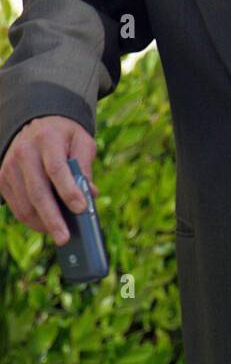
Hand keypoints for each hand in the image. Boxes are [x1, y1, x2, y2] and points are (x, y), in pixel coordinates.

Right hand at [0, 116, 98, 244]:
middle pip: (38, 191)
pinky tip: (45, 225)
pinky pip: (16, 206)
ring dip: (42, 223)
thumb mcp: (81, 141)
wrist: (36, 125)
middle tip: (65, 238)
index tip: (81, 208)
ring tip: (59, 233)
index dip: (68, 190)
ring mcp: (9, 166)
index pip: (56, 168)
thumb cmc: (64, 137)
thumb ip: (86, 165)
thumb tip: (89, 194)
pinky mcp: (2, 179)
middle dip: (52, 218)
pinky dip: (31, 220)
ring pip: (25, 203)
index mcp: (47, 138)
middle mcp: (24, 151)